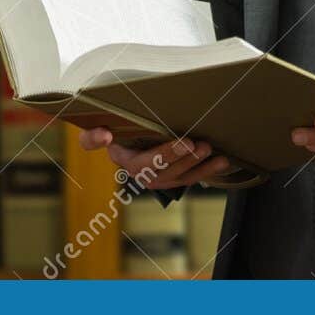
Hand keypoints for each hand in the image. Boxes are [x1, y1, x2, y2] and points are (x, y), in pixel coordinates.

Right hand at [77, 127, 235, 189]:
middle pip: (158, 167)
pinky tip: (222, 161)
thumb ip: (92, 138)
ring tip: (207, 149)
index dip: (119, 147)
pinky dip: (208, 169)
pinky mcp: (176, 180)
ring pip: (179, 175)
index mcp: (124, 161)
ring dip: (195, 164)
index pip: (122, 156)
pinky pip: (193, 177)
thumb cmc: (119, 137)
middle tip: (191, 143)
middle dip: (175, 156)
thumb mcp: (100, 135)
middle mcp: (141, 174)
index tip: (115, 136)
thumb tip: (104, 135)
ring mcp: (161, 180)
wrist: (134, 150)